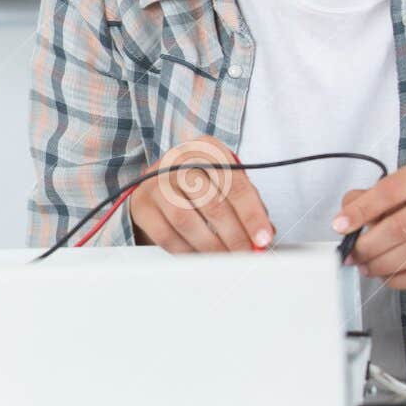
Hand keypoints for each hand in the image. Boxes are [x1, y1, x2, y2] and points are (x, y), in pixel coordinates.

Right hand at [129, 135, 274, 252]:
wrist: (158, 181)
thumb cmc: (199, 182)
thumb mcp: (224, 182)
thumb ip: (247, 204)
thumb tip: (265, 235)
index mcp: (206, 149)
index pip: (235, 184)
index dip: (252, 215)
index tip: (263, 238)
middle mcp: (178, 160)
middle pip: (212, 203)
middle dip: (234, 235)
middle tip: (246, 253)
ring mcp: (155, 181)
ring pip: (186, 220)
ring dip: (211, 246)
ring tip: (225, 256)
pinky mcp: (141, 203)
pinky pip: (166, 235)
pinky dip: (187, 251)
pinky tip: (200, 255)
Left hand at [334, 162, 405, 301]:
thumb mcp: (395, 199)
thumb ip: (365, 201)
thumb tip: (342, 221)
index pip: (388, 191)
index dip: (360, 210)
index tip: (339, 226)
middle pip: (400, 225)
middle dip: (368, 245)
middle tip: (352, 255)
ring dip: (381, 264)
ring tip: (366, 267)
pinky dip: (398, 278)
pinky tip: (386, 277)